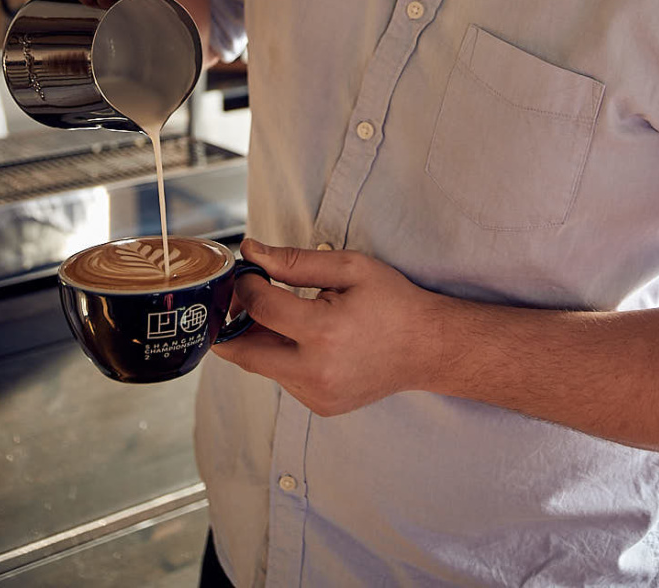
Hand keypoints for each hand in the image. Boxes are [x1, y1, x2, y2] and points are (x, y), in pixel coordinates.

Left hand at [215, 240, 445, 415]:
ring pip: (261, 366)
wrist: (427, 347)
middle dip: (231, 322)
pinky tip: (304, 337)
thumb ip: (294, 261)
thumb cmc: (392, 302)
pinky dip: (282, 356)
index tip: (250, 271)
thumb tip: (252, 252)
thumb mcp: (348, 267)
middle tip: (241, 297)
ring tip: (279, 312)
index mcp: (323, 333)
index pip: (259, 308)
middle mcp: (315, 372)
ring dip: (258, 338)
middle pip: (242, 352)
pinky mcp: (320, 406)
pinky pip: (283, 379)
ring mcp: (316, 395)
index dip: (246, 285)